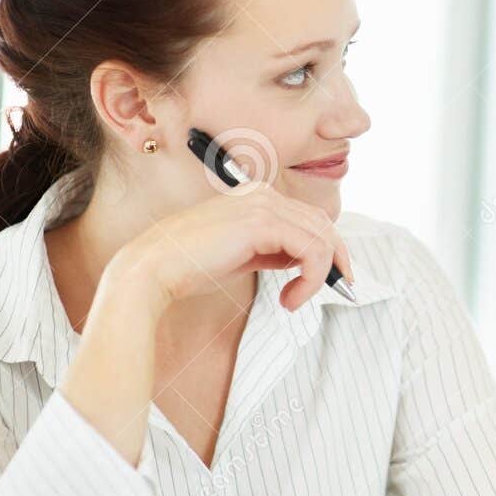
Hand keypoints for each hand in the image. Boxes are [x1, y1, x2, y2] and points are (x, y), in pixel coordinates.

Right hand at [106, 181, 354, 312]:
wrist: (155, 269)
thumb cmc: (191, 266)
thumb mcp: (244, 255)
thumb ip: (275, 251)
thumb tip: (304, 260)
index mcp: (258, 196)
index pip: (311, 219)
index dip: (330, 250)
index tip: (335, 280)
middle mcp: (263, 194)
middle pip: (324, 225)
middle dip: (338, 261)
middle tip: (340, 290)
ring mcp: (264, 204)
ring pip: (322, 238)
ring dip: (321, 276)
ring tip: (296, 301)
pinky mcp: (263, 223)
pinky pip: (311, 250)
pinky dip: (311, 278)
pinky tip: (291, 299)